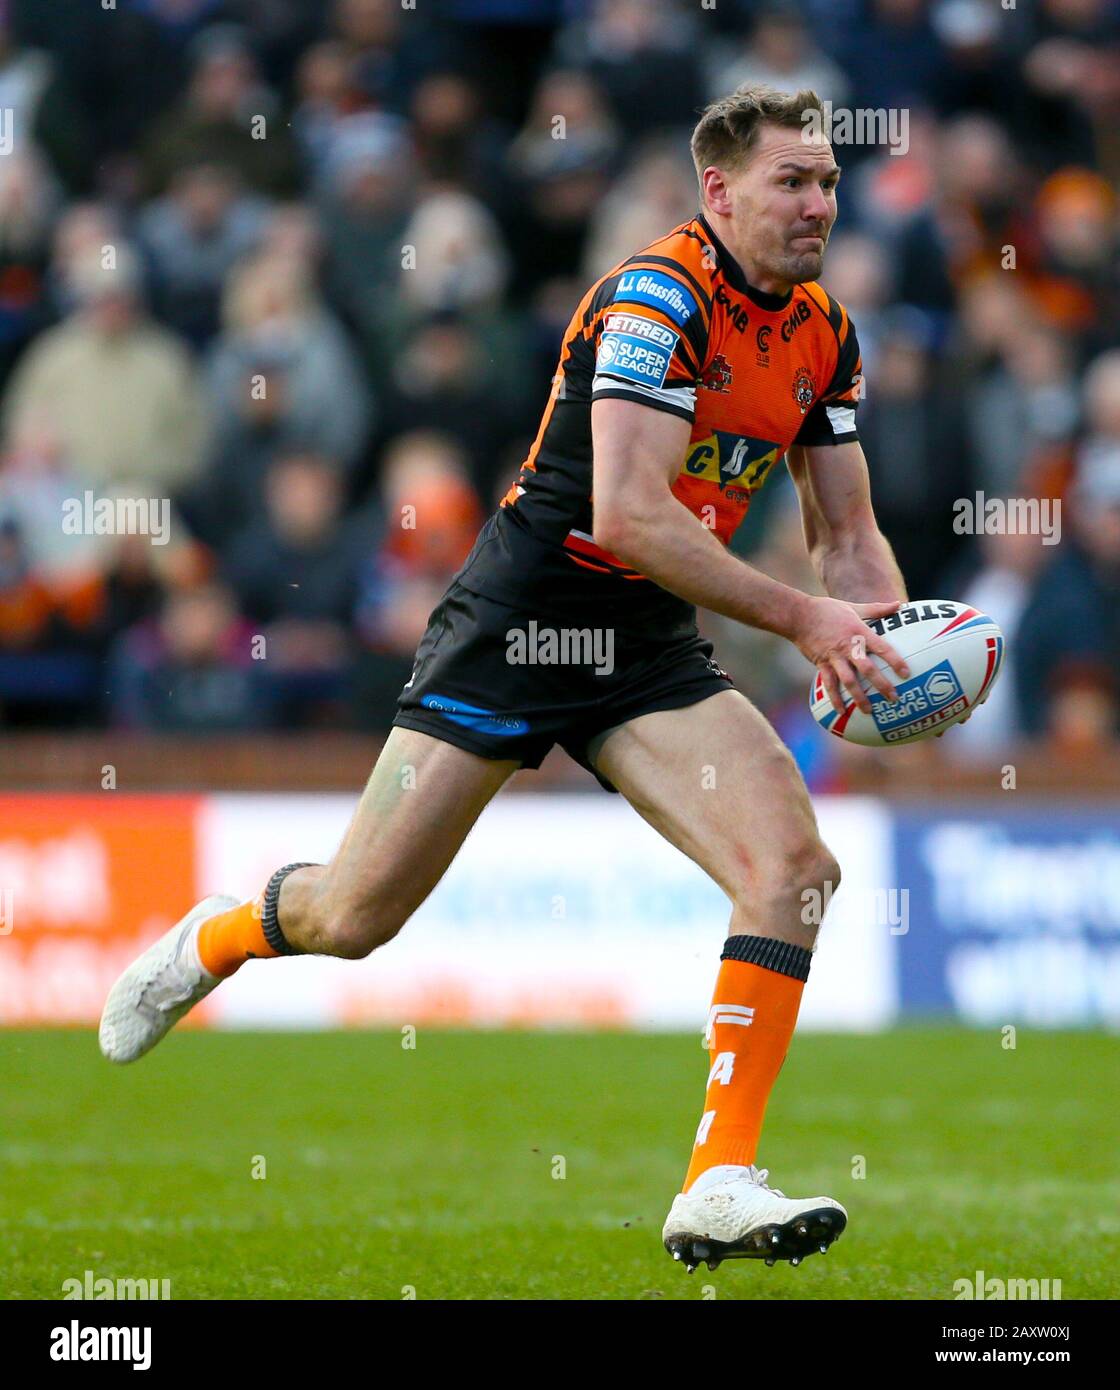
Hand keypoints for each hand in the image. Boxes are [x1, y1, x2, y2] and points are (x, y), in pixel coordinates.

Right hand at [789, 595, 909, 715]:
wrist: (798, 616)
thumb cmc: (827, 610)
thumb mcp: (854, 607)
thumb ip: (877, 609)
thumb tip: (899, 604)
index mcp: (859, 632)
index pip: (882, 648)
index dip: (895, 661)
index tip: (906, 674)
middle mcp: (848, 647)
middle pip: (867, 669)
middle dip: (881, 685)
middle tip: (894, 699)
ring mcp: (834, 658)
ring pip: (848, 681)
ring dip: (859, 697)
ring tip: (869, 711)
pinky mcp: (821, 664)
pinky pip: (829, 685)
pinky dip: (835, 699)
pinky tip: (841, 711)